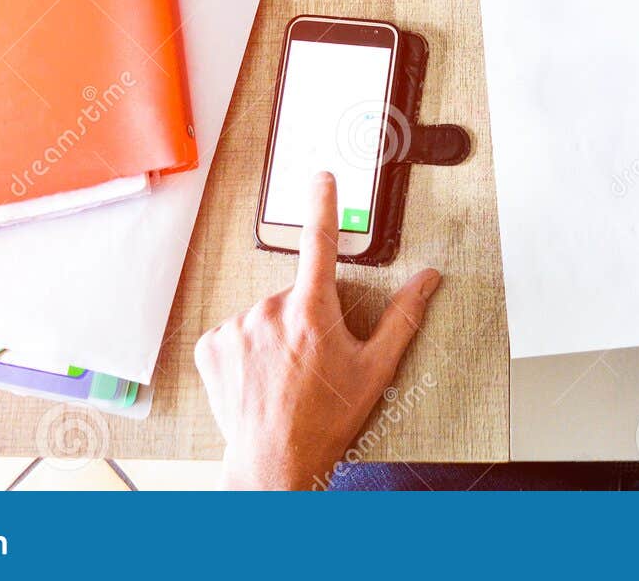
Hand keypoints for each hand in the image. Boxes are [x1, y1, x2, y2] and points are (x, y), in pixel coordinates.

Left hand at [194, 171, 441, 488]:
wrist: (274, 463)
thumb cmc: (325, 420)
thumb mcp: (376, 370)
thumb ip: (404, 318)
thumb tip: (427, 281)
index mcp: (312, 312)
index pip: (321, 242)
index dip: (324, 204)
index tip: (322, 177)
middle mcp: (270, 312)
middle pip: (295, 293)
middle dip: (306, 316)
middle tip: (313, 359)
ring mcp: (236, 328)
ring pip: (264, 313)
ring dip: (275, 334)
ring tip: (284, 374)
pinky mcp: (211, 346)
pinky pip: (234, 331)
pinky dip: (246, 348)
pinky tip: (258, 375)